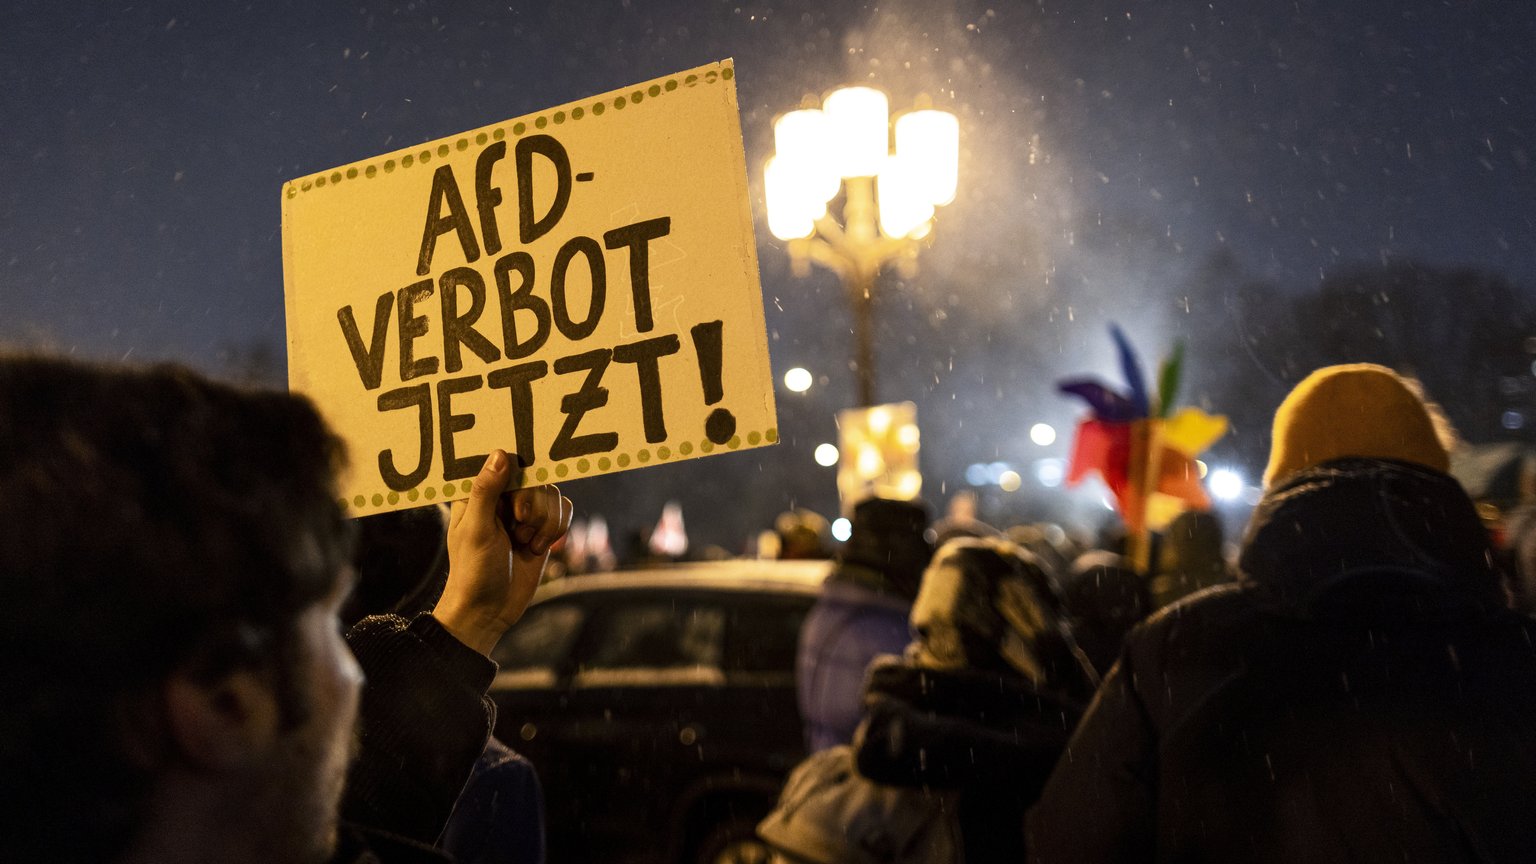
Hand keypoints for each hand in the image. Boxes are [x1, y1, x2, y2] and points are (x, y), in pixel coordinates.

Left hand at [433, 449, 572, 655]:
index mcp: (480, 492)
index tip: (517, 507)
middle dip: (534, 508)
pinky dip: (557, 530)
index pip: (508, 463)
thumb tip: (501, 453)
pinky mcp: (543, 527)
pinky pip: (565, 511)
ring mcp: (525, 512)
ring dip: (545, 523)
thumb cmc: (473, 571)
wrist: (490, 610)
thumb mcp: (477, 530)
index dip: (520, 479)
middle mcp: (504, 497)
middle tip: (517, 530)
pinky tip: (538, 548)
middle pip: (538, 479)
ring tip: (525, 544)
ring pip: (554, 495)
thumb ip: (487, 491)